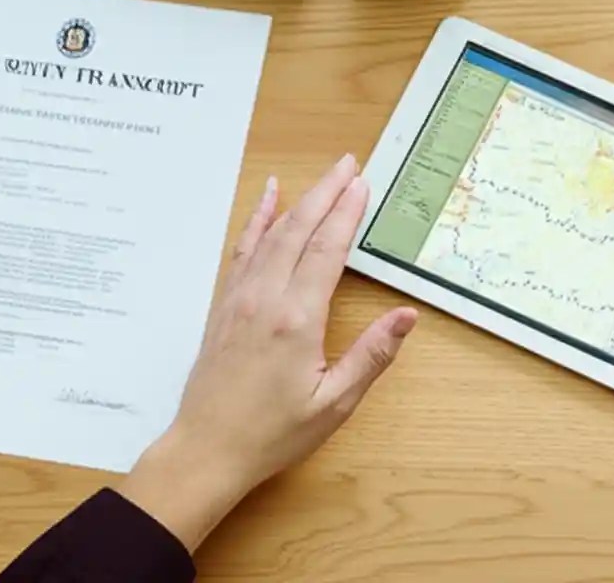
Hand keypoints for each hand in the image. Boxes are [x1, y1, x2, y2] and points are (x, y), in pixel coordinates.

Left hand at [117, 154, 416, 550]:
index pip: (327, 251)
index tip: (363, 184)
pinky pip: (243, 249)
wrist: (206, 451)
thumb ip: (372, 355)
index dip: (347, 214)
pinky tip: (268, 198)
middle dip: (327, 192)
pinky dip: (258, 219)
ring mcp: (239, 298)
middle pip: (299, 230)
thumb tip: (407, 315)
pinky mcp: (224, 305)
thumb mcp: (334, 402)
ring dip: (300, 200)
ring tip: (325, 175)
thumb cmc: (273, 432)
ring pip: (272, 234)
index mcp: (296, 319)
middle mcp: (265, 298)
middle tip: (351, 163)